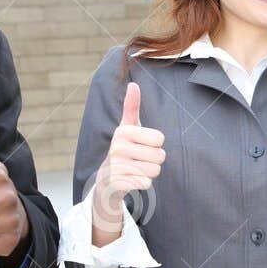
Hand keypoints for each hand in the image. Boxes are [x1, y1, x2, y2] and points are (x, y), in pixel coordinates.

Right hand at [90, 83, 165, 243]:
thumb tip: (133, 84)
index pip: (160, 139)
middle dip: (154, 160)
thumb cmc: (124, 148)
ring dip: (150, 172)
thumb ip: (131, 106)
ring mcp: (116, 166)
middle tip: (140, 159)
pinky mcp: (118, 183)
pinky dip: (143, 183)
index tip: (142, 145)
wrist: (106, 178)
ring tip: (136, 168)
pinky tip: (131, 179)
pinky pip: (146, 183)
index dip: (156, 144)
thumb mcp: (127, 127)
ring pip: (155, 170)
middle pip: (160, 156)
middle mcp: (117, 147)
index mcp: (123, 131)